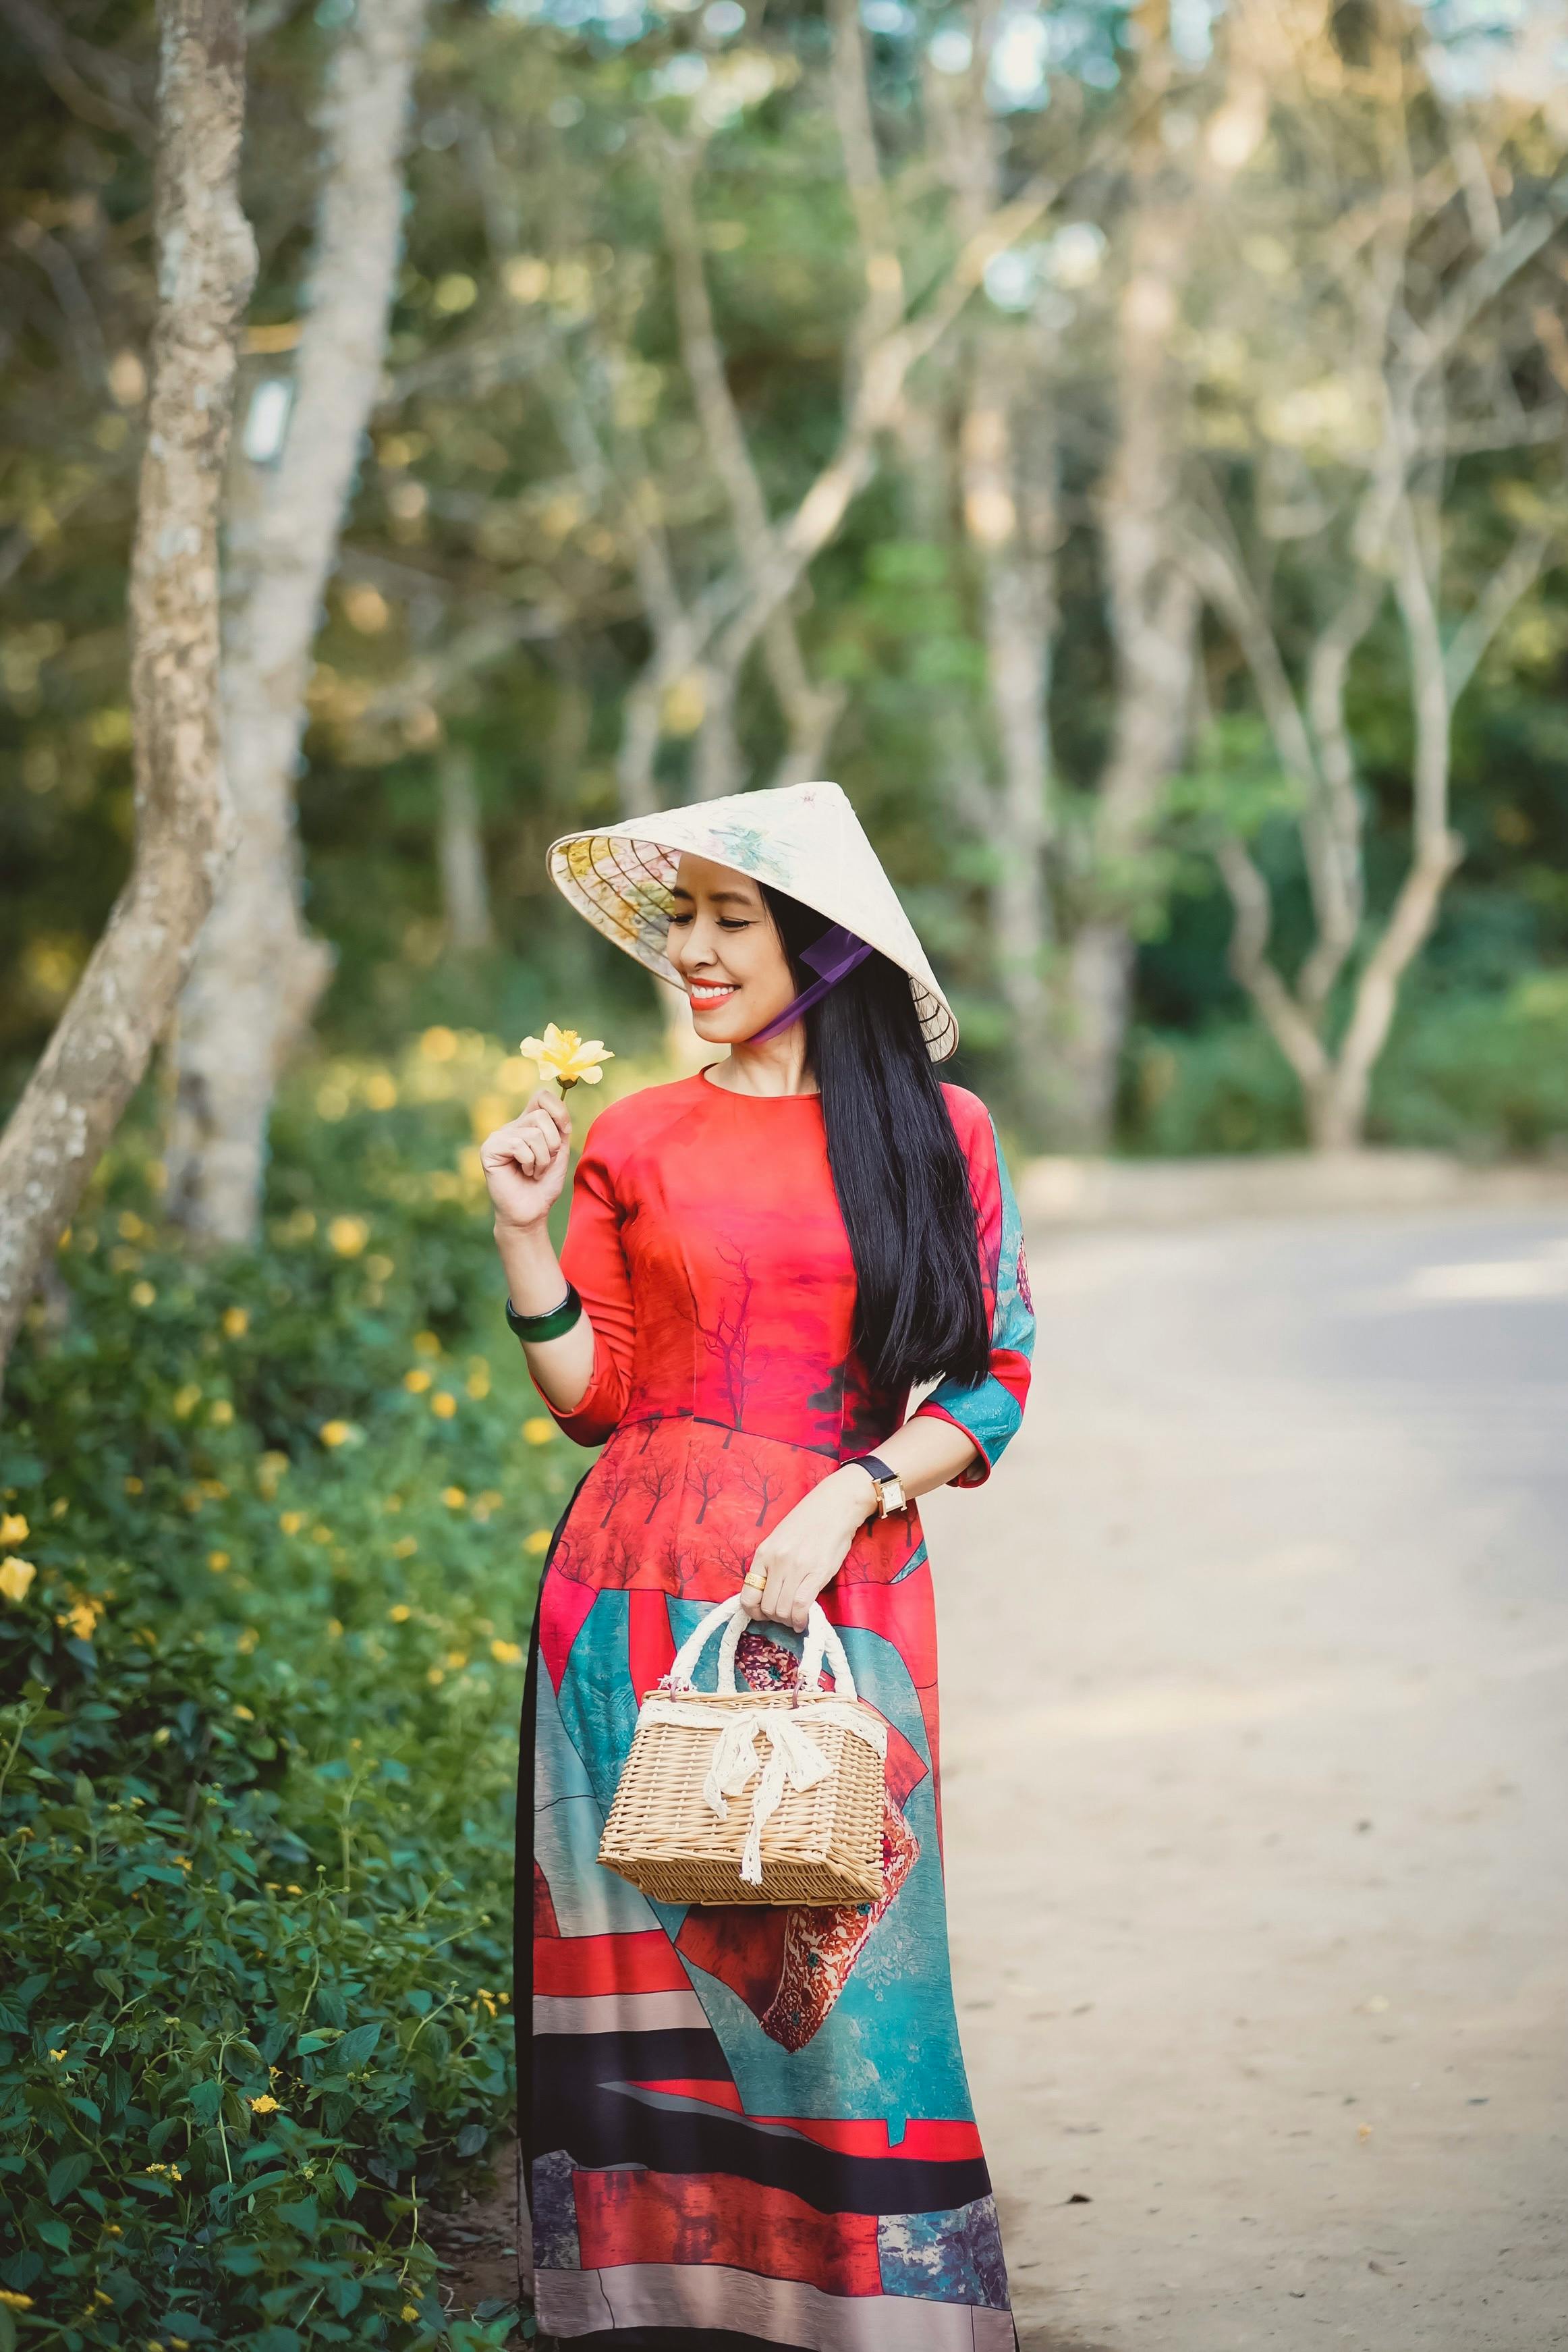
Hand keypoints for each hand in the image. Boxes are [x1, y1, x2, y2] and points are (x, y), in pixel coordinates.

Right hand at [480, 1088, 571, 1230]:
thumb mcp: (559, 1152)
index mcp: (527, 1124)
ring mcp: (498, 1137)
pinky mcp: (489, 1149)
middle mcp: (511, 1127)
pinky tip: (524, 1173)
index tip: (565, 1131)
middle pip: (540, 1116)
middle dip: (552, 1144)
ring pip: (533, 1133)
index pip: (541, 1096)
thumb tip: (558, 1109)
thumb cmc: (544, 1185)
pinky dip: (530, 1163)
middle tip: (545, 1163)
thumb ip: (559, 1128)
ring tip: (534, 1172)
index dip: (558, 1110)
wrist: (531, 1212)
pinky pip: (519, 1145)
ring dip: (542, 1159)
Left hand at [740, 1468, 873, 1632]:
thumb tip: (768, 1593)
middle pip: (767, 1607)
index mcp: (764, 1553)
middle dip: (775, 1619)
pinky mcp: (817, 1573)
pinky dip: (801, 1620)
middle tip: (785, 1617)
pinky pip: (801, 1606)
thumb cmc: (809, 1522)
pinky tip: (804, 1622)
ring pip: (782, 1610)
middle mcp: (776, 1562)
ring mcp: (796, 1568)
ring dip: (788, 1621)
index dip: (753, 1612)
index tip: (763, 1614)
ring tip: (796, 1618)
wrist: (835, 1506)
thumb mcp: (780, 1541)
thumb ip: (771, 1565)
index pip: (747, 1595)